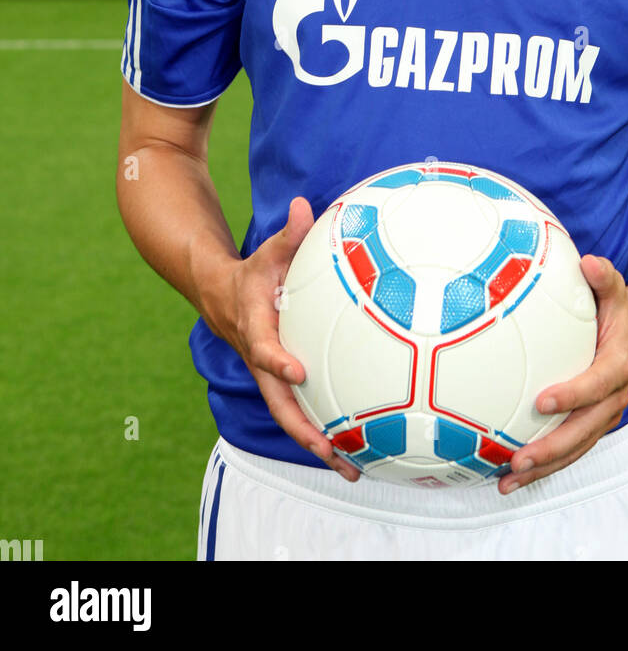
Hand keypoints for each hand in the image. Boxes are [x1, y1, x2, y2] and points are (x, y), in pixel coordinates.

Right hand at [223, 197, 360, 483]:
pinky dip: (326, 432)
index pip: (264, 349)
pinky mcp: (283, 384)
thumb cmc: (253, 271)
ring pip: (294, 418)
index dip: (278, 361)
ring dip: (320, 445)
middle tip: (335, 453)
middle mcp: (262, 362)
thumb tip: (304, 205)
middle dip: (305, 432)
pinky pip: (305, 411)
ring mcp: (272, 378)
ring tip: (355, 469)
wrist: (220, 296)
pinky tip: (359, 449)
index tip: (298, 370)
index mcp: (256, 329)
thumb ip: (288, 234)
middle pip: (280, 404)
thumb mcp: (268, 252)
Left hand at [498, 255, 627, 495]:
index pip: (594, 385)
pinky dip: (544, 465)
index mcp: (617, 366)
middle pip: (583, 431)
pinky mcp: (593, 424)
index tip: (542, 402)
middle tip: (518, 459)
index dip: (571, 395)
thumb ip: (604, 277)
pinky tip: (510, 475)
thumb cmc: (621, 307)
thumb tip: (590, 262)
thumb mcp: (617, 289)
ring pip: (575, 448)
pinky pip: (570, 449)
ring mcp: (603, 415)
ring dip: (543, 468)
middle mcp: (613, 398)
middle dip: (551, 449)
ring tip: (507, 480)